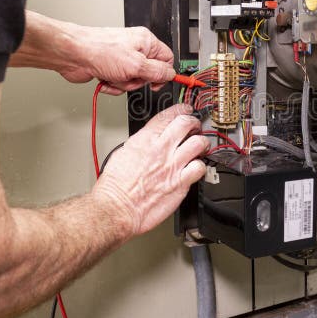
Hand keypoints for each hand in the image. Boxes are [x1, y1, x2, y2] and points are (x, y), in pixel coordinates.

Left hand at [62, 25, 175, 94]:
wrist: (73, 54)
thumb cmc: (100, 50)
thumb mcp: (136, 65)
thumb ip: (157, 72)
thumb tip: (171, 75)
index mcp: (146, 42)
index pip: (167, 59)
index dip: (163, 73)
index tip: (156, 83)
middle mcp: (135, 49)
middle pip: (149, 74)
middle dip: (137, 81)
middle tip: (128, 76)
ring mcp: (122, 59)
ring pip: (133, 82)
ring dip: (122, 84)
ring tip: (113, 75)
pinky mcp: (110, 69)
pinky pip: (119, 84)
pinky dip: (112, 86)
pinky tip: (104, 78)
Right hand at [92, 104, 208, 236]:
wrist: (117, 208)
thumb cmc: (115, 187)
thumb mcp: (122, 153)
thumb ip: (141, 143)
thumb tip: (149, 140)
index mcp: (145, 140)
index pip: (168, 115)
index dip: (181, 109)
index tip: (185, 109)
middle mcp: (161, 150)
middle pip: (187, 124)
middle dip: (194, 122)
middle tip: (195, 126)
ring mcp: (173, 166)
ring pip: (199, 143)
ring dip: (201, 143)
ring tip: (199, 146)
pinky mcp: (181, 183)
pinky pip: (200, 168)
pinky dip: (200, 166)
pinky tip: (196, 168)